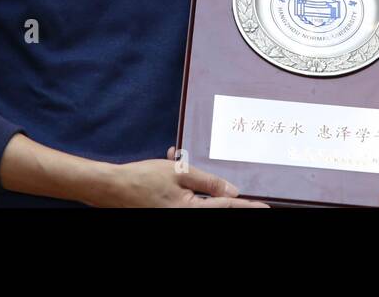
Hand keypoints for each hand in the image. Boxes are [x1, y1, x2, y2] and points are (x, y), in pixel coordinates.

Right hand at [78, 149, 267, 206]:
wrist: (112, 188)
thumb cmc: (143, 178)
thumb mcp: (179, 173)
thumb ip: (208, 182)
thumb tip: (232, 192)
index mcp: (190, 210)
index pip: (227, 208)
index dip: (248, 206)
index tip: (266, 207)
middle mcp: (184, 216)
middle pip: (215, 208)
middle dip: (227, 197)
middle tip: (249, 196)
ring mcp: (175, 215)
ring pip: (200, 203)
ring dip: (202, 185)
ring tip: (180, 162)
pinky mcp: (168, 212)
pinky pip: (187, 200)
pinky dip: (188, 187)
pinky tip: (173, 164)